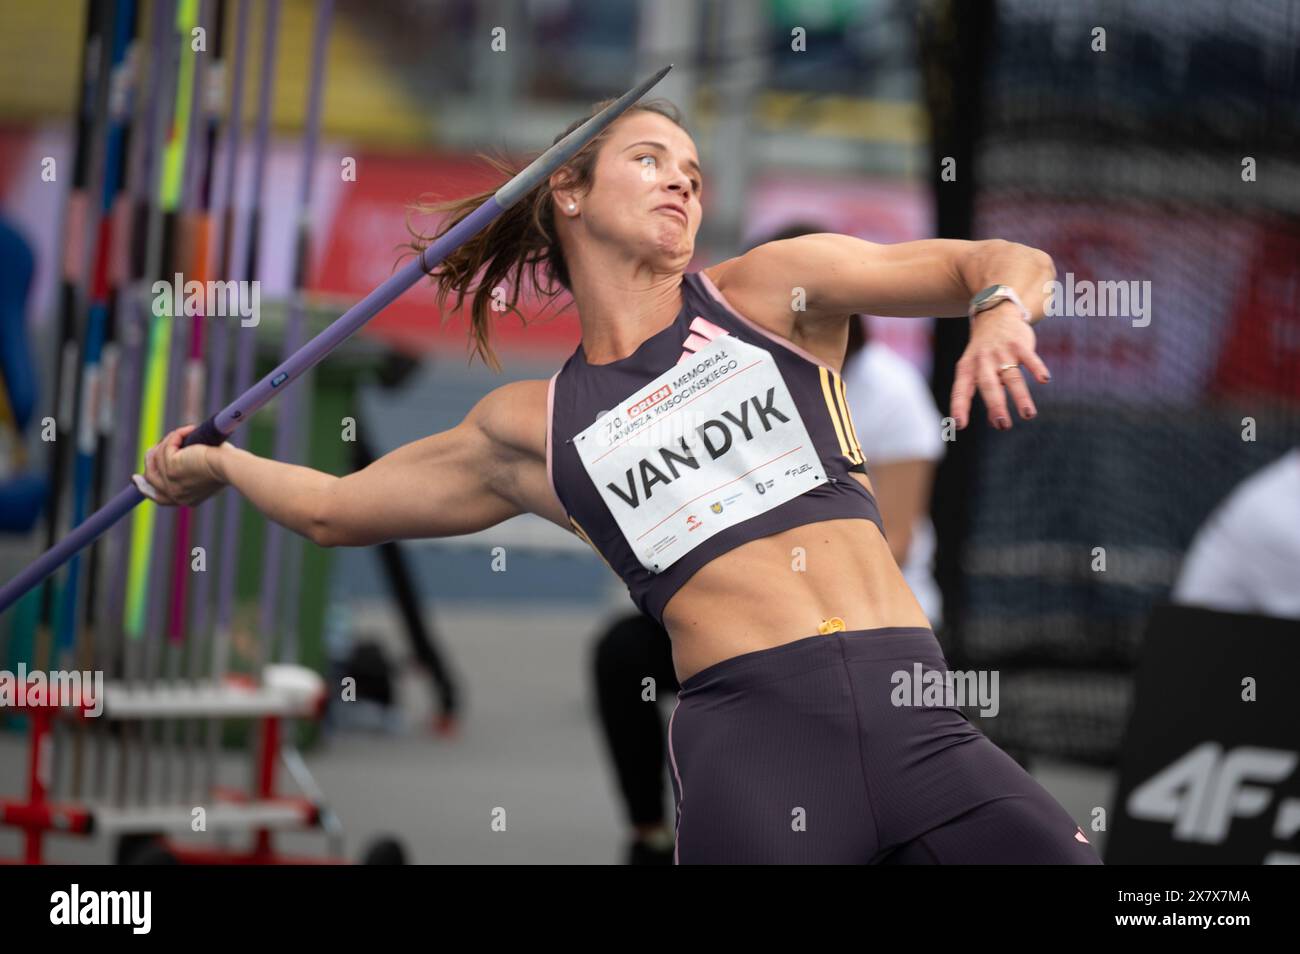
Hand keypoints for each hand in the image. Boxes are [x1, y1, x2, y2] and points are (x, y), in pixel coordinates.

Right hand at [133, 424, 226, 506]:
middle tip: (159, 445)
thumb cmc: (227, 466)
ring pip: (157, 457)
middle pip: (150, 477)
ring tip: (188, 433)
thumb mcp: (207, 472)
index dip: (145, 487)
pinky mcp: (171, 468)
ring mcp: (170, 482)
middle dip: (151, 459)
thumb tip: (179, 455)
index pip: (158, 497)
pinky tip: (189, 430)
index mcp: (184, 500)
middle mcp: (175, 495)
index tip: (136, 478)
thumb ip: (191, 470)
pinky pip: (166, 446)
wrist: (230, 467)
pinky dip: (176, 435)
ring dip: (170, 442)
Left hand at [949, 303, 1050, 429]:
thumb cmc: (985, 351)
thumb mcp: (977, 369)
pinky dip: (1037, 368)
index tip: (958, 425)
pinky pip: (1029, 358)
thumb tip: (994, 422)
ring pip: (1012, 376)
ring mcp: (1001, 351)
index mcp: (967, 368)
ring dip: (1021, 396)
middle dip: (995, 405)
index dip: (959, 407)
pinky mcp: (1019, 343)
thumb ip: (986, 393)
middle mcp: (983, 360)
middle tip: (1003, 424)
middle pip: (989, 385)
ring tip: (1028, 414)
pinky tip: (1044, 380)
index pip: (961, 390)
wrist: (994, 314)